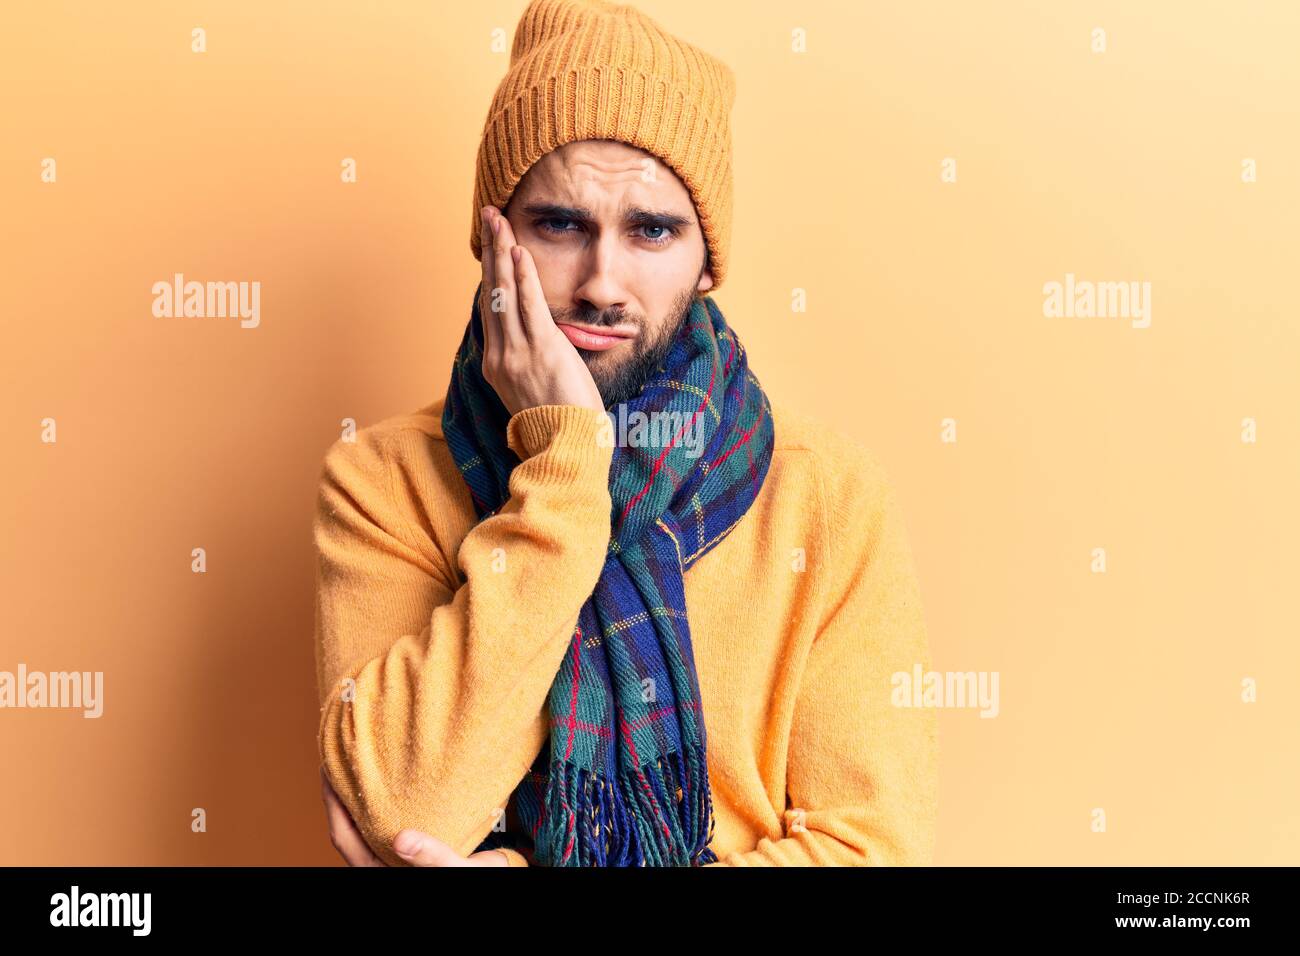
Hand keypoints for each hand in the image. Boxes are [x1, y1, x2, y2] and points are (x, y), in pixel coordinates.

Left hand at [319, 766, 507, 866]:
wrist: (496, 875)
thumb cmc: (476, 877)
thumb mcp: (458, 869)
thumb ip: (432, 857)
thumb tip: (401, 839)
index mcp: (378, 870)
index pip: (343, 834)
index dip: (331, 801)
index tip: (327, 767)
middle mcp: (381, 864)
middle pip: (349, 829)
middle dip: (342, 795)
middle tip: (342, 760)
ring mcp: (394, 860)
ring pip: (368, 828)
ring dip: (363, 800)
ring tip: (366, 768)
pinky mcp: (409, 855)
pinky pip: (387, 826)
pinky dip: (384, 805)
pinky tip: (396, 787)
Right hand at [478, 205, 604, 415]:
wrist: (566, 449)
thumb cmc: (558, 425)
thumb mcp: (535, 391)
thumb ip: (530, 363)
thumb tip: (537, 344)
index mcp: (498, 365)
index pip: (491, 309)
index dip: (489, 273)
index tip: (490, 245)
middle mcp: (501, 355)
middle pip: (492, 292)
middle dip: (490, 250)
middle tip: (488, 216)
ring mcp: (518, 352)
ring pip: (506, 293)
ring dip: (502, 252)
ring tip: (499, 220)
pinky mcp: (542, 350)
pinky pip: (529, 306)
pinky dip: (523, 278)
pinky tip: (518, 253)